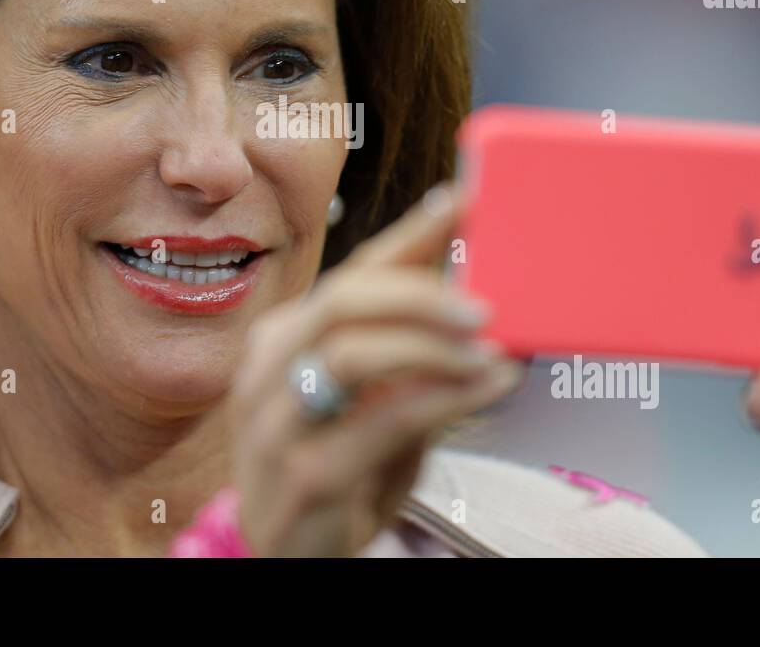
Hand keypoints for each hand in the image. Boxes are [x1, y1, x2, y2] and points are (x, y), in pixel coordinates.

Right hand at [229, 183, 519, 556]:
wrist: (289, 560)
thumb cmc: (337, 470)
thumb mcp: (371, 405)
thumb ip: (413, 360)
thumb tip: (488, 308)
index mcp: (287, 338)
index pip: (354, 271)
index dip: (411, 233)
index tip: (463, 200)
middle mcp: (271, 369)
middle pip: (343, 300)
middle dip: (420, 292)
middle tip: (483, 304)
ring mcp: (278, 423)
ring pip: (352, 353)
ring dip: (430, 345)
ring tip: (488, 351)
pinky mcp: (304, 476)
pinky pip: (381, 422)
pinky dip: (440, 398)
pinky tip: (482, 387)